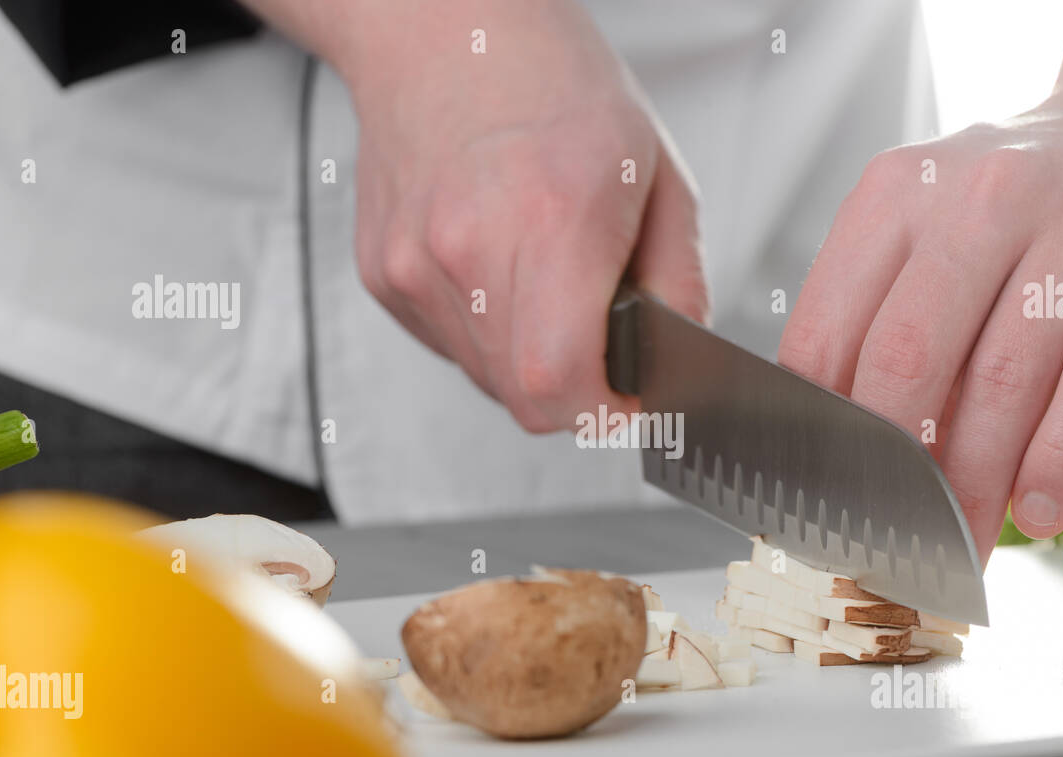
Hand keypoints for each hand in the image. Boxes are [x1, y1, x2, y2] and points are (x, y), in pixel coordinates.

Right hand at [333, 0, 706, 432]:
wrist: (442, 33)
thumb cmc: (552, 86)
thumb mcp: (656, 172)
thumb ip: (678, 283)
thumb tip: (679, 365)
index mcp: (551, 218)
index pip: (560, 383)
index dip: (604, 412)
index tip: (629, 399)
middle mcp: (469, 249)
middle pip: (526, 399)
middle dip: (577, 391)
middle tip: (598, 340)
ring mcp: (415, 266)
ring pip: (487, 380)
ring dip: (529, 361)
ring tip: (543, 281)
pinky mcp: (383, 276)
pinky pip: (450, 347)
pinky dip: (487, 333)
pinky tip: (498, 268)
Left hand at [778, 101, 1062, 560]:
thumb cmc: (1022, 210)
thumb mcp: (932, 232)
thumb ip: (883, 319)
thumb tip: (842, 453)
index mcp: (898, 192)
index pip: (828, 332)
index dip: (817, 429)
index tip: (820, 493)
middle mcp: (982, 196)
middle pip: (908, 360)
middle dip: (892, 468)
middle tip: (890, 535)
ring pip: (1002, 384)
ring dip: (976, 487)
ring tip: (962, 544)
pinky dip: (1060, 464)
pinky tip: (1038, 511)